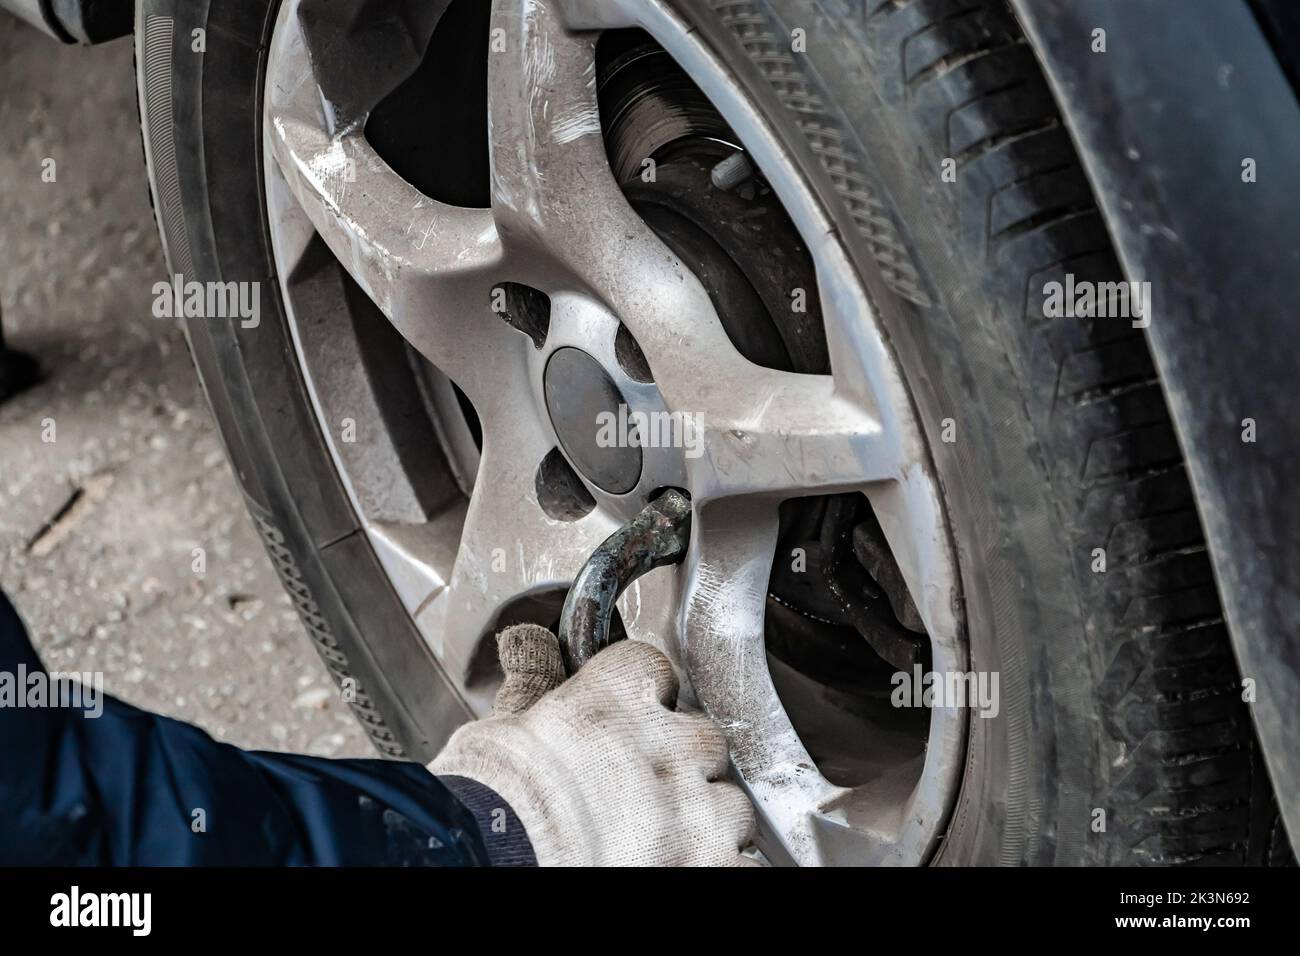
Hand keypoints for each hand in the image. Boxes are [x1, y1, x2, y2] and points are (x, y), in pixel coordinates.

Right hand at [429, 624, 755, 865]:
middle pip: (704, 739)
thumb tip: (530, 642)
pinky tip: (684, 864)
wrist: (486, 862)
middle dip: (681, 760)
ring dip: (704, 818)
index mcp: (614, 700)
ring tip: (661, 836)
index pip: (654, 669)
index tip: (629, 714)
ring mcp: (694, 813)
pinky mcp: (710, 868)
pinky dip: (722, 865)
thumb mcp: (504, 728)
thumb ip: (534, 683)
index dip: (641, 694)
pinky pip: (744, 863)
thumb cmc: (488, 806)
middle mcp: (665, 749)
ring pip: (731, 805)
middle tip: (645, 786)